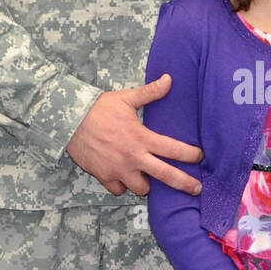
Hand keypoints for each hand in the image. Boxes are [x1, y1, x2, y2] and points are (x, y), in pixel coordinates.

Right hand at [65, 74, 202, 196]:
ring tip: (148, 177)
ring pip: (142, 189)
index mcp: (142, 138)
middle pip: (166, 176)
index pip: (174, 150)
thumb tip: (169, 79)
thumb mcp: (126, 98)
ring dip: (147, 183)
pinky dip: (122, 185)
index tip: (200, 156)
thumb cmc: (99, 108)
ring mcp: (119, 170)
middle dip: (185, 184)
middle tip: (197, 189)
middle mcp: (134, 157)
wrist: (69, 120)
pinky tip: (123, 177)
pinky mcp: (104, 176)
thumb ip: (150, 92)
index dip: (192, 155)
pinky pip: (119, 190)